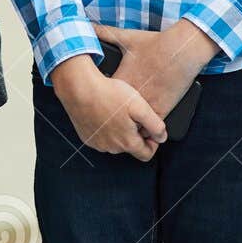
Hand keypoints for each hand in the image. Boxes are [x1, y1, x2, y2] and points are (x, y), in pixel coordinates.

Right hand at [50, 56, 166, 159]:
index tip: (149, 128)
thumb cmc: (109, 94)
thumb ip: (155, 125)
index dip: (153, 142)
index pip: (146, 154)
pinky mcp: (86, 137)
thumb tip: (162, 137)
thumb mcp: (139, 106)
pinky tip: (104, 113)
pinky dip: (105, 129)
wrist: (79, 88)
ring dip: (119, 131)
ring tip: (117, 111)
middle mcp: (112, 148)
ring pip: (115, 142)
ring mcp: (97, 144)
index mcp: (127, 142)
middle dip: (134, 133)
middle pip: (130, 146)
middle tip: (131, 114)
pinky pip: (101, 138)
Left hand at [95, 21, 217, 117]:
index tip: (94, 100)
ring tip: (124, 124)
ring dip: (128, 125)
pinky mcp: (161, 110)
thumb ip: (105, 33)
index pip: (101, 98)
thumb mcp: (126, 37)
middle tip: (106, 118)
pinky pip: (150, 128)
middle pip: (114, 116)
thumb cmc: (154, 43)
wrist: (181, 50)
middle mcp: (130, 96)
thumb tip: (89, 24)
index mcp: (120, 80)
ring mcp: (146, 105)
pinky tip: (142, 126)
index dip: (97, 100)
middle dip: (110, 117)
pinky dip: (146, 128)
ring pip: (132, 125)